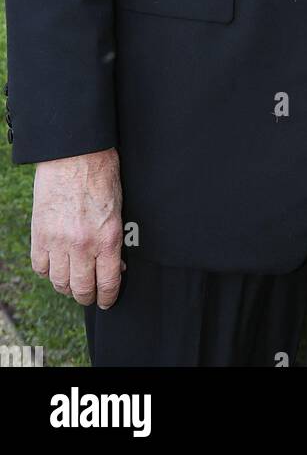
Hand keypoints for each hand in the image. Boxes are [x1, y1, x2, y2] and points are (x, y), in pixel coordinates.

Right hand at [31, 149, 124, 308]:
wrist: (74, 154)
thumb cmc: (101, 175)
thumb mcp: (118, 209)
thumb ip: (114, 240)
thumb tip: (115, 265)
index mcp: (108, 238)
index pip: (108, 283)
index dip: (107, 298)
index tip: (106, 301)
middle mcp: (83, 245)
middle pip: (81, 288)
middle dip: (87, 296)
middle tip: (89, 294)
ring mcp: (59, 242)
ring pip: (59, 282)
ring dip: (66, 286)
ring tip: (71, 282)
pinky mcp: (40, 235)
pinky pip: (40, 267)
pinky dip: (47, 270)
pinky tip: (54, 264)